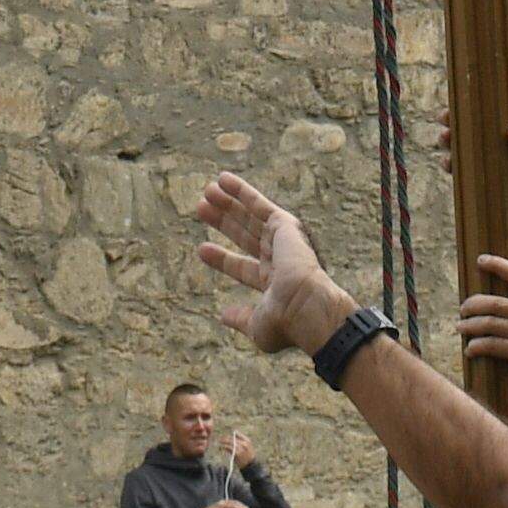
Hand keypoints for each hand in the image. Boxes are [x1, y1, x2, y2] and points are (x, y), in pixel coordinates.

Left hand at [198, 174, 354, 357]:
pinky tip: (224, 180)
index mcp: (274, 285)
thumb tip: (223, 315)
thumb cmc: (285, 323)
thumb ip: (241, 319)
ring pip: (250, 217)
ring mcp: (283, 242)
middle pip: (245, 236)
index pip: (243, 267)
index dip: (222, 258)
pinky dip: (242, 191)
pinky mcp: (285, 226)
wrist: (307, 309)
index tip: (202, 249)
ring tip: (206, 191)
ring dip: (229, 204)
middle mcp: (279, 260)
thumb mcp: (257, 327)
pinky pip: (260, 204)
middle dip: (224, 222)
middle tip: (201, 209)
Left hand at [457, 255, 507, 378]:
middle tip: (463, 309)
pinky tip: (470, 350)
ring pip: (489, 323)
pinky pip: (491, 344)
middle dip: (474, 304)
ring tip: (461, 328)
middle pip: (495, 303)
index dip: (499, 266)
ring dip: (470, 325)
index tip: (481, 259)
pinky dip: (477, 346)